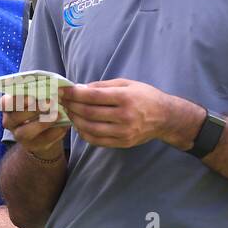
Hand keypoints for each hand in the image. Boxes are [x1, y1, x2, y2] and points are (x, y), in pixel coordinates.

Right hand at [0, 91, 68, 160]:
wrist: (44, 132)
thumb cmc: (39, 109)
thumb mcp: (36, 98)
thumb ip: (39, 92)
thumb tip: (54, 85)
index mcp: (9, 107)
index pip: (5, 103)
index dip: (16, 100)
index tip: (31, 97)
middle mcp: (10, 122)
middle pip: (16, 117)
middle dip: (33, 109)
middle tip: (50, 102)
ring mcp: (20, 136)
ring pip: (27, 131)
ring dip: (43, 122)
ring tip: (57, 115)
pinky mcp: (33, 146)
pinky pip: (43, 140)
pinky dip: (55, 132)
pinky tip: (65, 125)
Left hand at [60, 78, 197, 148]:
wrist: (165, 117)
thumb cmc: (145, 96)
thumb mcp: (127, 83)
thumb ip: (103, 85)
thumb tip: (80, 88)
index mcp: (125, 97)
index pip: (93, 96)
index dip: (74, 94)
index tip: (63, 91)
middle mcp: (124, 116)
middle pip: (89, 112)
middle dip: (71, 106)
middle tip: (63, 101)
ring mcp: (123, 132)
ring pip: (90, 128)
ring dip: (75, 120)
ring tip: (70, 112)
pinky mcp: (123, 143)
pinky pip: (97, 140)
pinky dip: (84, 133)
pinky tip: (80, 125)